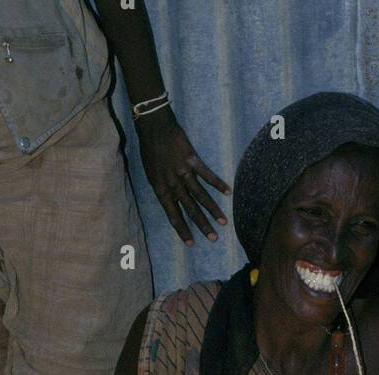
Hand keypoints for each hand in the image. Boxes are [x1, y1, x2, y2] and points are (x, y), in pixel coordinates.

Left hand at [137, 110, 229, 243]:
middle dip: (202, 225)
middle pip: (190, 209)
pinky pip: (207, 174)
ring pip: (200, 195)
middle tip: (213, 238)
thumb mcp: (151, 174)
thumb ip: (163, 189)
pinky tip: (228, 192)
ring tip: (223, 221)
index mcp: (161, 189)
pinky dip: (218, 183)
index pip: (173, 215)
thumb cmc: (150, 150)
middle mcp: (173, 184)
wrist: (154, 127)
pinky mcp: (192, 159)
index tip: (191, 243)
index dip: (182, 230)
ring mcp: (183, 172)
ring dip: (213, 210)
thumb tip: (173, 202)